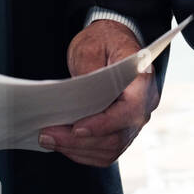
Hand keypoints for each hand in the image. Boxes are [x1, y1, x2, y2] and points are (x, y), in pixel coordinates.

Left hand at [38, 19, 158, 166]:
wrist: (112, 43)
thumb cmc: (105, 41)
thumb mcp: (92, 45)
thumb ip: (88, 70)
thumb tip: (80, 96)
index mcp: (143, 80)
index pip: (130, 110)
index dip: (104, 124)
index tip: (77, 128)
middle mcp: (145, 105)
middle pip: (117, 136)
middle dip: (80, 141)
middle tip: (48, 134)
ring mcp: (134, 120)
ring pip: (110, 149)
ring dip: (78, 149)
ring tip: (49, 139)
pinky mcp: (123, 130)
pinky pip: (106, 151)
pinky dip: (83, 152)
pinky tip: (63, 144)